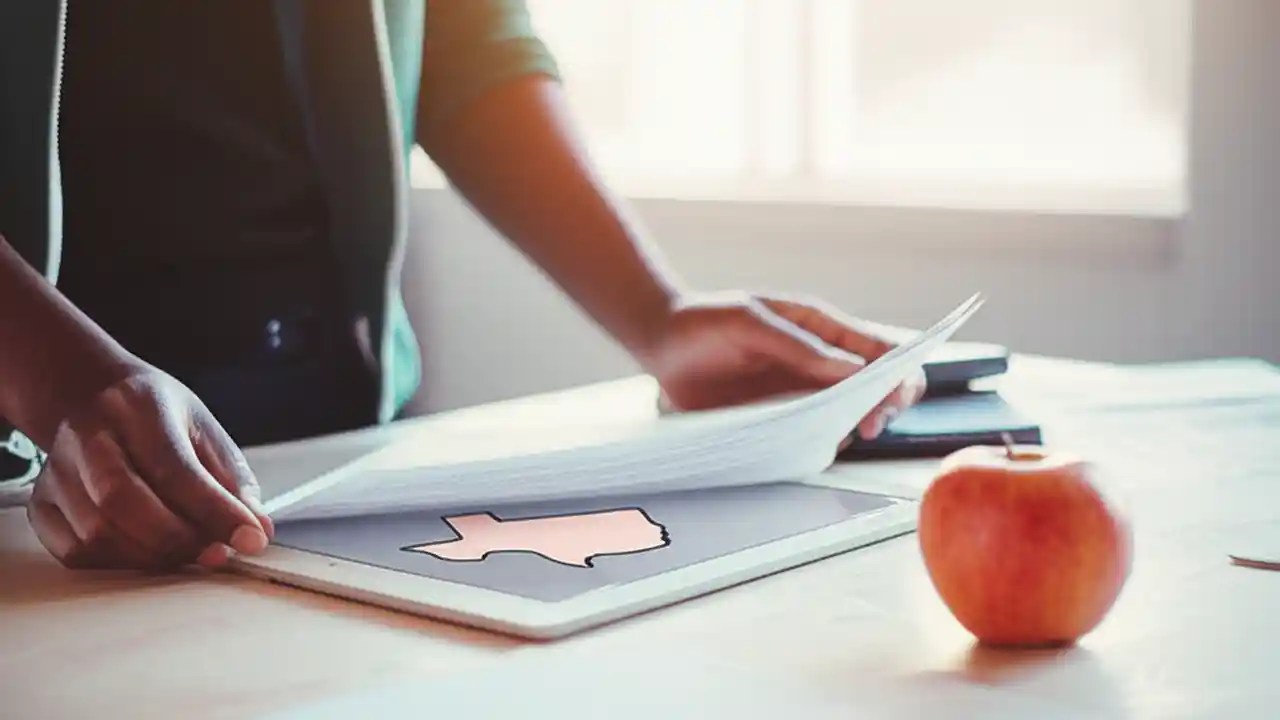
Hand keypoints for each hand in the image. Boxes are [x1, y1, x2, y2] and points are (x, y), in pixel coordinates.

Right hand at [27, 369, 273, 570]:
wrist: (90, 396)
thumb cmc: (158, 417)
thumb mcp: (204, 431)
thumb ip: (234, 481)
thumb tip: (259, 531)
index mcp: (139, 406)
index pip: (175, 467)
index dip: (216, 511)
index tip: (252, 541)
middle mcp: (88, 435)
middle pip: (123, 501)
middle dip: (179, 540)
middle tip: (217, 553)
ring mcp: (57, 471)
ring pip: (98, 533)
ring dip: (154, 557)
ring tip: (189, 552)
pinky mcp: (41, 504)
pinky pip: (77, 552)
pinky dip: (122, 563)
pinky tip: (150, 553)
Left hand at [640, 293, 925, 441]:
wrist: (661, 342)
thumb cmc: (705, 321)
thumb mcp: (750, 323)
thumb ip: (799, 346)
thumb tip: (852, 370)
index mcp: (823, 330)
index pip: (882, 351)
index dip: (899, 374)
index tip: (890, 396)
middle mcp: (820, 366)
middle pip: (877, 391)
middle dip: (885, 408)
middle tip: (869, 425)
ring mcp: (801, 396)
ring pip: (848, 420)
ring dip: (849, 430)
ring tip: (832, 435)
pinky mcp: (779, 422)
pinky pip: (811, 441)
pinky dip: (816, 448)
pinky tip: (803, 447)